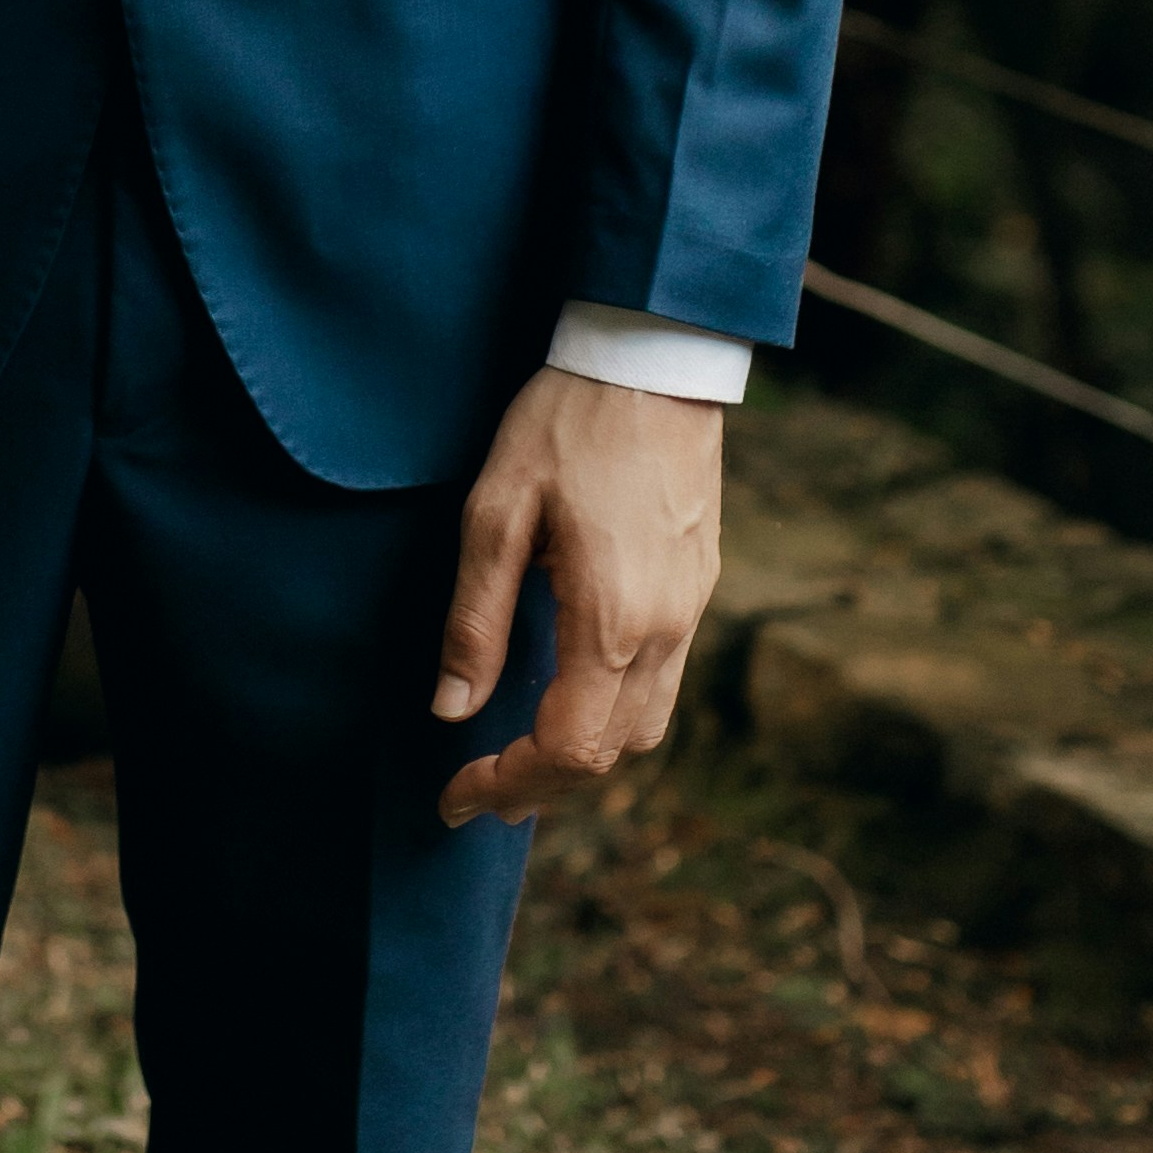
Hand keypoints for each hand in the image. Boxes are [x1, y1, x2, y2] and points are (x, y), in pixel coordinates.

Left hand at [428, 366, 722, 826]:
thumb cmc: (565, 423)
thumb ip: (475, 620)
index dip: (508, 785)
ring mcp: (690, 609)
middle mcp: (664, 629)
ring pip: (645, 726)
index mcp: (611, 620)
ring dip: (584, 755)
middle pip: (611, 754)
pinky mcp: (699, 586)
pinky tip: (571, 694)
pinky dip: (614, 714)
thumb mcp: (496, 513)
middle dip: (543, 784)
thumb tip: (453, 709)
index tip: (457, 794)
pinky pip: (663, 682)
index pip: (568, 750)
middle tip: (479, 788)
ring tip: (522, 757)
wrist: (654, 358)